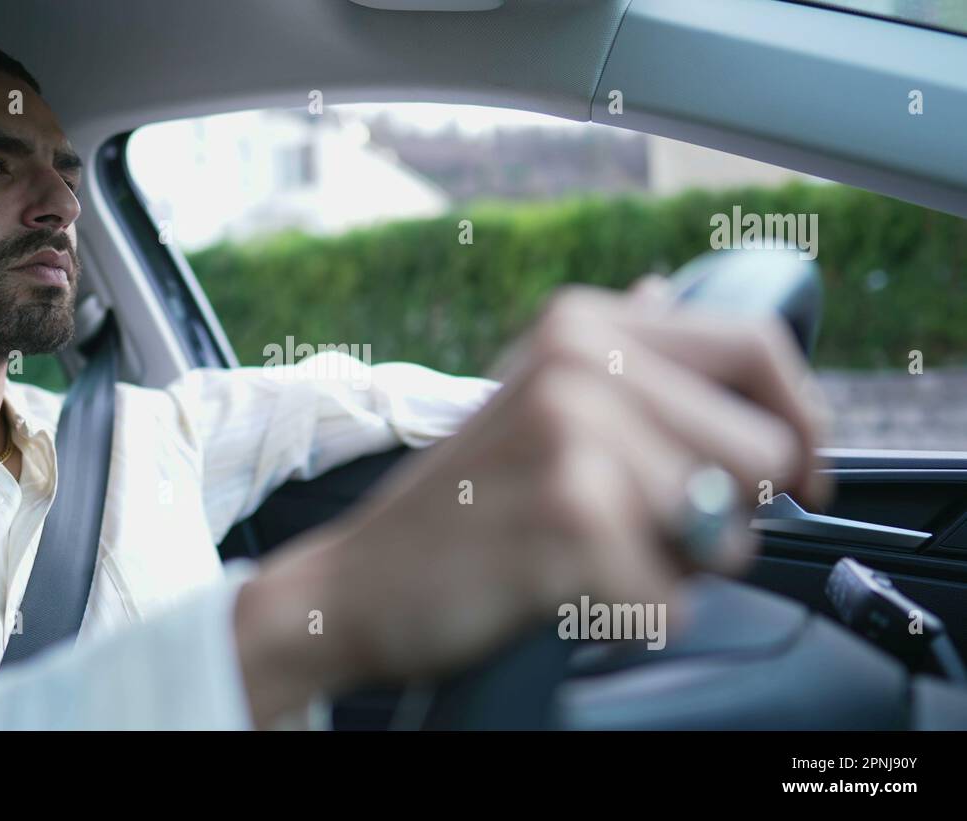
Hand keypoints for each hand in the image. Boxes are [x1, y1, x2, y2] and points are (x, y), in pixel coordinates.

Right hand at [236, 283, 832, 723]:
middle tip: (644, 533)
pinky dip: (631, 616)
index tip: (805, 477)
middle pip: (763, 450)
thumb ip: (613, 348)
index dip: (803, 418)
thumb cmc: (460, 504)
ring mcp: (572, 437)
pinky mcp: (569, 519)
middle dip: (727, 514)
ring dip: (674, 569)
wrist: (359, 582)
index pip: (755, 345)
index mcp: (580, 326)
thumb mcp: (528, 397)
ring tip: (588, 556)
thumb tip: (668, 288)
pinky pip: (673, 598)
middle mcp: (579, 363)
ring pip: (726, 532)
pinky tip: (564, 590)